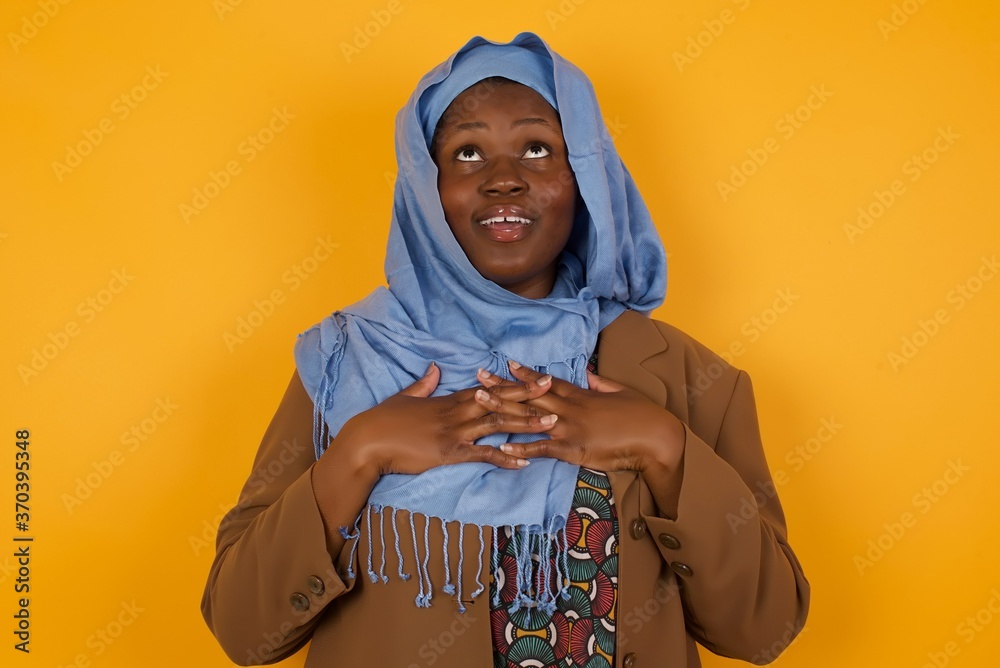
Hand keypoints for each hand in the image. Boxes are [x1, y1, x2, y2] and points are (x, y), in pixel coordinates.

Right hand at [330, 362, 557, 479]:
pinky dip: (504, 458)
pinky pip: (482, 455)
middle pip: (498, 401)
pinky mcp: (449, 453)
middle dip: (527, 395)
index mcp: (448, 400)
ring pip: (497, 425)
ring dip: (525, 424)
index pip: (488, 389)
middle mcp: (456, 413)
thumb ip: (424, 384)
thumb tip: (434, 369)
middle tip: (553, 388)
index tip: (534, 376)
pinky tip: (524, 461)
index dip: (512, 383)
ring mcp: (454, 432)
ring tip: (551, 423)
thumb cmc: (383, 420)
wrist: (367, 442)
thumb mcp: (405, 397)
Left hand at [475, 360, 684, 473]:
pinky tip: (502, 447)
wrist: (655, 438)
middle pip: (530, 395)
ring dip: (502, 410)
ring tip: (479, 403)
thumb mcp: (621, 392)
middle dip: (502, 386)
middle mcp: (570, 408)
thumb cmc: (643, 415)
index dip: (525, 373)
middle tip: (478, 377)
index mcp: (582, 395)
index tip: (506, 363)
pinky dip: (521, 448)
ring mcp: (570, 428)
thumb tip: (589, 376)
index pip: (547, 382)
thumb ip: (602, 384)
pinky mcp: (573, 449)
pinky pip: (542, 448)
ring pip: (529, 418)